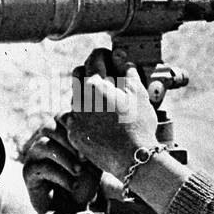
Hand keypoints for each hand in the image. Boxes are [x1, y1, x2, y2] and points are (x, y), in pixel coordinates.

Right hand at [21, 119, 103, 213]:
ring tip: (79, 171)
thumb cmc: (85, 181)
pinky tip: (73, 184)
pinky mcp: (28, 173)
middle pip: (48, 127)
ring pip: (43, 145)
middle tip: (85, 157)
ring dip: (65, 157)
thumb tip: (103, 126)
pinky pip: (42, 168)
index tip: (90, 138)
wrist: (74, 206)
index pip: (60, 117)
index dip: (73, 124)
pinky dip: (61, 176)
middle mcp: (43, 141)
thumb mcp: (94, 161)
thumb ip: (94, 143)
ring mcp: (33, 156)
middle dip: (69, 140)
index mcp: (58, 135)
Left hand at [59, 48, 158, 179]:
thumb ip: (128, 72)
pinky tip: (101, 121)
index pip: (94, 58)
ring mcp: (74, 116)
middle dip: (91, 71)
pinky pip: (75, 118)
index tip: (111, 58)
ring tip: (106, 103)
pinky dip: (85, 115)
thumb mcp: (139, 94)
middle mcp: (79, 98)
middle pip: (78, 74)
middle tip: (107, 78)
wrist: (133, 159)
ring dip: (88, 94)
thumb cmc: (139, 125)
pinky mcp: (73, 133)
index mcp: (95, 84)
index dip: (104, 54)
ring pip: (76, 96)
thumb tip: (121, 57)